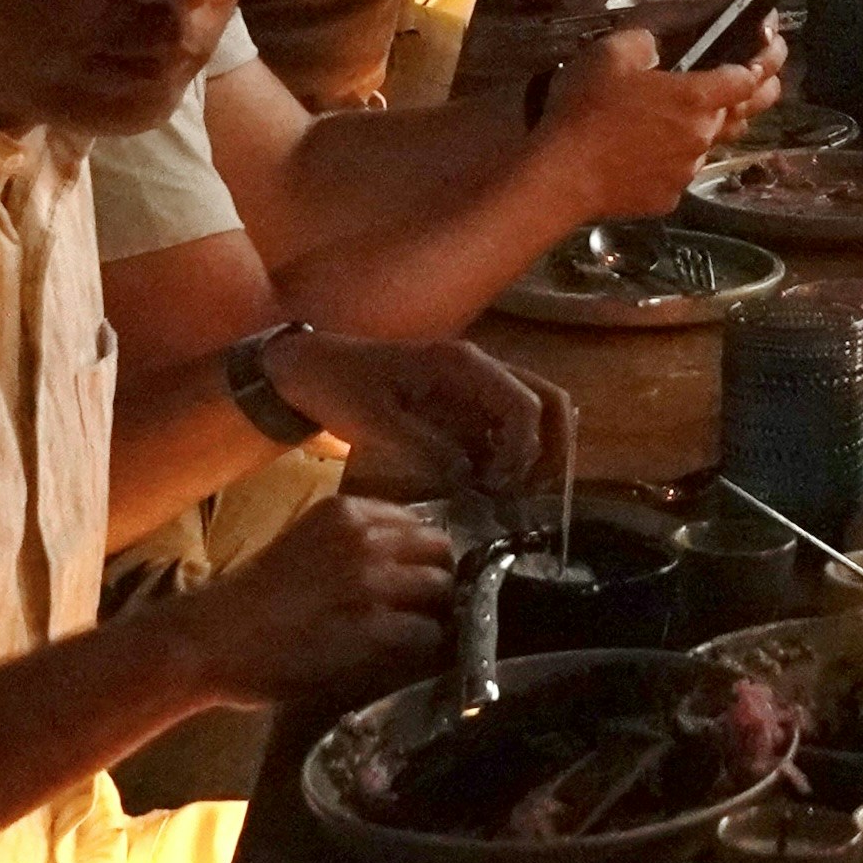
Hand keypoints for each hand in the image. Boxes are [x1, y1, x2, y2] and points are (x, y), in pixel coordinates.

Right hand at [176, 487, 458, 703]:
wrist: (213, 638)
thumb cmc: (251, 598)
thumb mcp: (305, 543)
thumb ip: (352, 542)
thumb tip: (402, 562)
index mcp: (346, 512)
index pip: (419, 523)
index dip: (424, 556)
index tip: (419, 578)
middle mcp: (364, 537)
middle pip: (440, 552)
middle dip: (438, 581)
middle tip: (427, 610)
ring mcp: (370, 580)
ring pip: (441, 590)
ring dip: (437, 615)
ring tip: (420, 635)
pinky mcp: (372, 626)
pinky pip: (427, 633)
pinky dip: (425, 648)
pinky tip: (408, 657)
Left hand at [264, 330, 572, 504]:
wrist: (310, 369)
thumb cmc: (339, 387)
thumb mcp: (376, 422)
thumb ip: (427, 448)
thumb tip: (472, 478)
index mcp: (463, 364)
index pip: (525, 405)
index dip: (524, 451)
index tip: (499, 488)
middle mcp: (480, 370)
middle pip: (550, 402)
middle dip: (553, 450)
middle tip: (530, 495)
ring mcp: (475, 387)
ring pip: (536, 415)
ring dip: (536, 456)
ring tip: (512, 497)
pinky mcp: (464, 406)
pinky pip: (506, 431)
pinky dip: (511, 459)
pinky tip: (488, 490)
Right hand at [537, 23, 766, 219]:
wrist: (560, 177)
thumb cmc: (588, 107)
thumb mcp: (617, 50)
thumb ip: (665, 25)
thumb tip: (709, 7)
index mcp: (698, 97)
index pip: (751, 76)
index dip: (765, 57)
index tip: (772, 42)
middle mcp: (704, 136)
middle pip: (749, 110)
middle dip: (763, 87)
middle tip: (761, 71)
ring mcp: (689, 170)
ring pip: (715, 140)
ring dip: (714, 121)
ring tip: (699, 105)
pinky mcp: (670, 196)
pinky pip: (684, 168)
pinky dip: (678, 153)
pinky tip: (654, 145)